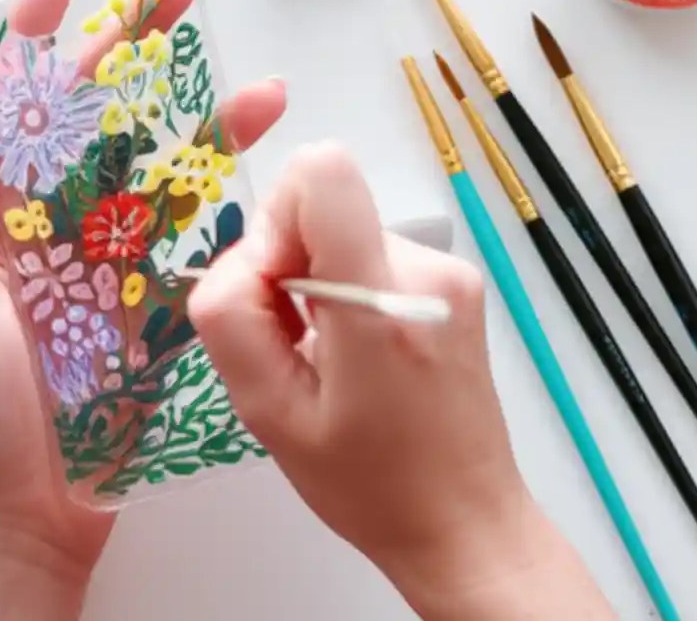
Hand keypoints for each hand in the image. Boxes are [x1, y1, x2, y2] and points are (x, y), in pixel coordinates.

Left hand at [0, 0, 288, 620]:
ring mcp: (106, 271)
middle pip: (102, 119)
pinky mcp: (149, 315)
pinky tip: (258, 184)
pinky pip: (191, 253)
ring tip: (261, 95)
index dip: (40, 25)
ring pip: (161, 178)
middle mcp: (53, 231)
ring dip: (208, 133)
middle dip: (139, 52)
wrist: (20, 515)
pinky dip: (224, 217)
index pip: (19, 100)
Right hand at [190, 145, 610, 617]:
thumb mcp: (269, 414)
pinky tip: (354, 358)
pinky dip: (345, 293)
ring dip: (313, 284)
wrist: (463, 523)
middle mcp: (424, 268)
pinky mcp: (454, 283)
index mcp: (379, 301)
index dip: (274, 218)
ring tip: (324, 363)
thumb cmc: (369, 484)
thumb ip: (233, 319)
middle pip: (323, 206)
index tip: (272, 288)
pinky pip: (371, 256)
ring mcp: (447, 272)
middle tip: (291, 346)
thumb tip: (241, 259)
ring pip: (343, 232)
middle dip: (286, 264)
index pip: (323, 172)